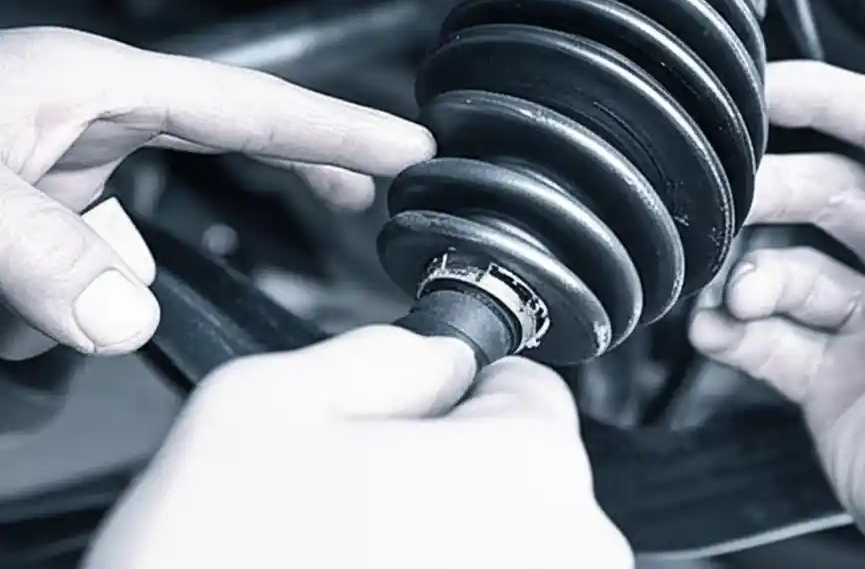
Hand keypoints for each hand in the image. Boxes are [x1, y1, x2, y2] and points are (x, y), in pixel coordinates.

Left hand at [0, 27, 433, 354]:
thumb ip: (42, 248)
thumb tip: (129, 316)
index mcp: (93, 83)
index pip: (250, 105)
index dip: (339, 128)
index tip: (410, 149)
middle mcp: (86, 118)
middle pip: (227, 150)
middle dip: (294, 174)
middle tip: (368, 195)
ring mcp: (58, 163)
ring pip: (123, 250)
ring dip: (81, 292)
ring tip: (16, 308)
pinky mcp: (31, 207)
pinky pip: (76, 272)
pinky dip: (42, 309)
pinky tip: (4, 312)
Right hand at [85, 326, 632, 568]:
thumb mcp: (254, 410)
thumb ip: (375, 358)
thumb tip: (438, 354)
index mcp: (525, 461)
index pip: (522, 390)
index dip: (446, 403)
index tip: (396, 436)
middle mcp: (572, 545)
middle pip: (517, 478)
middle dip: (441, 484)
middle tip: (344, 518)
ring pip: (505, 546)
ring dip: (442, 550)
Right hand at [690, 62, 864, 565]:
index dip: (827, 99)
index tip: (766, 86)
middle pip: (819, 195)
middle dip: (768, 191)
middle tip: (728, 198)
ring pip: (784, 267)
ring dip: (748, 272)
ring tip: (736, 290)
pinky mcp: (831, 378)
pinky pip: (766, 338)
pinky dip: (734, 331)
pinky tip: (719, 332)